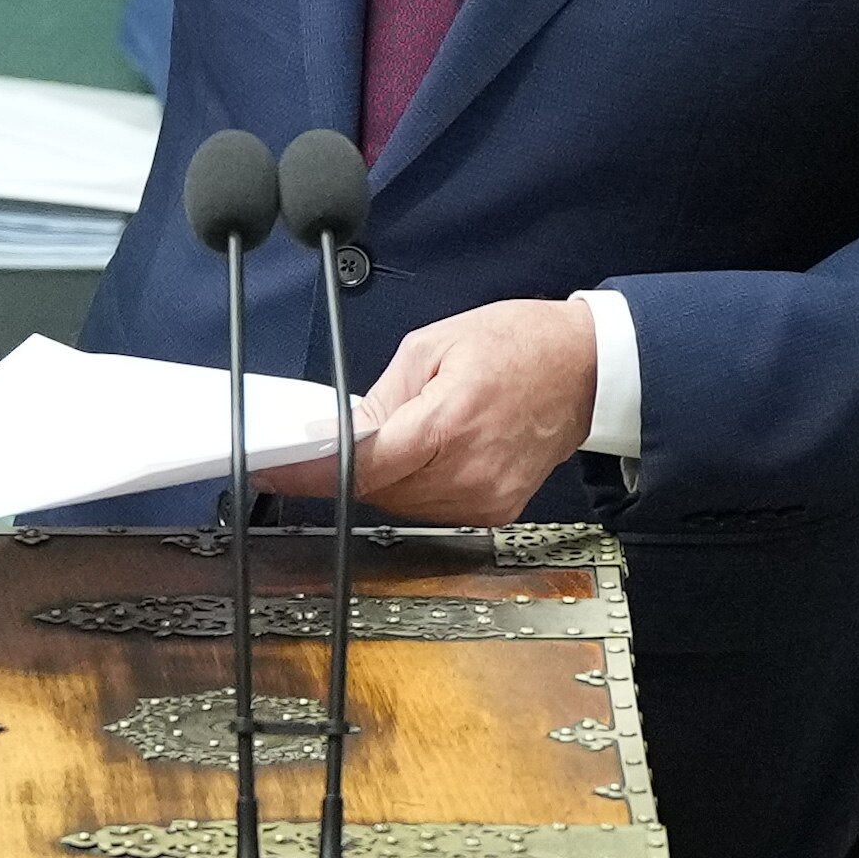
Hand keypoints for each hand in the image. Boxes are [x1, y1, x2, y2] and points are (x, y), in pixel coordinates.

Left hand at [275, 298, 602, 525]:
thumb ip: (381, 397)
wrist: (586, 370)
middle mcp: (469, 470)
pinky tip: (432, 453)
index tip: (273, 472)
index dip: (312, 473)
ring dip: (385, 476)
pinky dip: (417, 485)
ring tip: (408, 433)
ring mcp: (485, 498)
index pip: (364, 465)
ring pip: (400, 504)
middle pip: (377, 489)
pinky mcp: (496, 512)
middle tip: (341, 436)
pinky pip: (431, 508)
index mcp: (450, 421)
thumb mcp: (434, 346)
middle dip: (352, 464)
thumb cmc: (519, 345)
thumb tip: (341, 433)